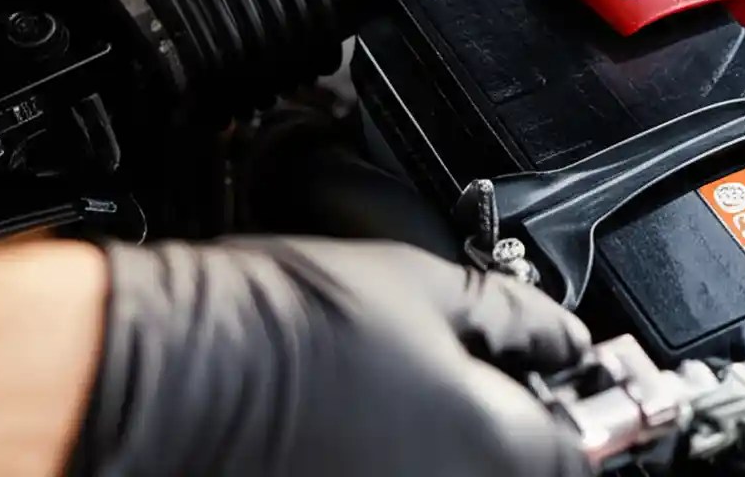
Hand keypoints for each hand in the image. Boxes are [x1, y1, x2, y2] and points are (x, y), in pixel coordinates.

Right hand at [73, 238, 594, 476]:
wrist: (163, 373)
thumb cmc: (282, 327)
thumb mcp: (428, 286)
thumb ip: (520, 319)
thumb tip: (563, 336)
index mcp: (501, 453)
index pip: (580, 447)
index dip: (566, 401)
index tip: (548, 377)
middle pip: (522, 471)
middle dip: (510, 427)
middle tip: (470, 376)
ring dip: (450, 448)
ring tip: (399, 397)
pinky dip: (397, 461)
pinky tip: (361, 428)